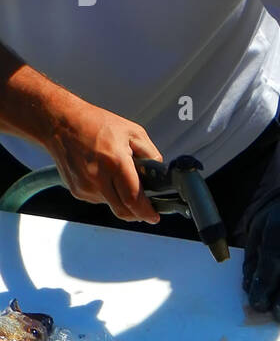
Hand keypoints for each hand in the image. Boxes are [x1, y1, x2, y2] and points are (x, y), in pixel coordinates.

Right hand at [46, 96, 161, 222]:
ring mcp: (85, 187)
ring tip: (119, 176)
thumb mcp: (133, 132)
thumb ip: (150, 155)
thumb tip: (158, 175)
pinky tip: (106, 176)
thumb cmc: (96, 124)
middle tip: (147, 207)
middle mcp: (97, 178)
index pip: (133, 199)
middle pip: (123, 210)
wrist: (60, 124)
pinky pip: (99, 199)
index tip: (154, 217)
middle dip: (138, 212)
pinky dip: (108, 193)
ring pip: (112, 205)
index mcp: (114, 162)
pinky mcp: (77, 191)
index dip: (146, 212)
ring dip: (121, 199)